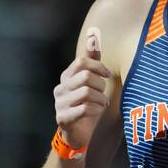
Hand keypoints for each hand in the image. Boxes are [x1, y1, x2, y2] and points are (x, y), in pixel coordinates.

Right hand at [54, 26, 112, 147]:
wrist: (79, 134)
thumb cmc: (87, 104)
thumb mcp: (91, 80)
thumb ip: (92, 59)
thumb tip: (93, 33)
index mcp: (66, 76)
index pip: (81, 62)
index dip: (98, 66)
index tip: (108, 75)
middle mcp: (60, 88)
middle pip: (85, 77)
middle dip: (100, 85)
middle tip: (103, 93)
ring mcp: (59, 103)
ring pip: (86, 93)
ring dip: (100, 99)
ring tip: (102, 104)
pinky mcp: (62, 118)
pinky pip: (83, 109)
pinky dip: (95, 109)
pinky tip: (97, 111)